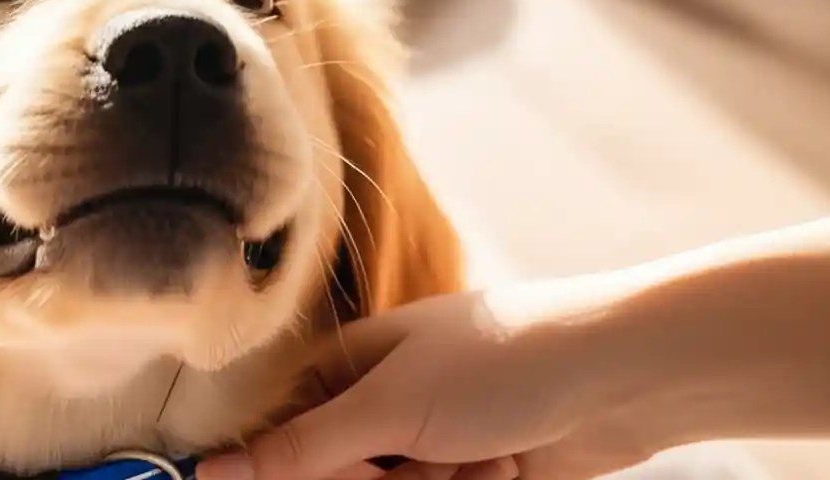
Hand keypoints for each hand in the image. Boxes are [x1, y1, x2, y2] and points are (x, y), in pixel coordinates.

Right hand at [197, 281, 655, 479]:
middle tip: (429, 461)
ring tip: (486, 455)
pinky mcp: (472, 473)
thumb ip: (299, 448)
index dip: (302, 472)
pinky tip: (510, 466)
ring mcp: (428, 440)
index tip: (356, 472)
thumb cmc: (502, 362)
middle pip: (338, 479)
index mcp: (346, 367)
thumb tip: (207, 470)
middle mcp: (381, 404)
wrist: (622, 375)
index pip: (282, 441)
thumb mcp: (390, 408)